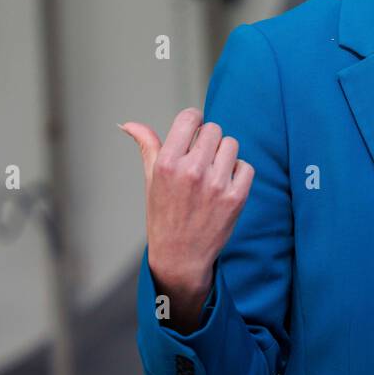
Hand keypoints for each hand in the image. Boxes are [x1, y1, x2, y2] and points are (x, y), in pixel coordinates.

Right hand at [119, 107, 254, 321]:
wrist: (180, 257)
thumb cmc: (163, 215)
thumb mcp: (151, 179)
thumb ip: (146, 146)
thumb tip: (127, 123)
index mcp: (167, 163)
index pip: (190, 117)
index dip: (194, 122)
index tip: (193, 133)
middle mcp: (191, 170)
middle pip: (213, 130)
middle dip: (208, 141)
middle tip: (201, 161)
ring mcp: (216, 184)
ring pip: (231, 144)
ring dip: (224, 156)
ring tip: (212, 175)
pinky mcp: (236, 197)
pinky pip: (246, 167)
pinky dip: (239, 174)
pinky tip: (224, 187)